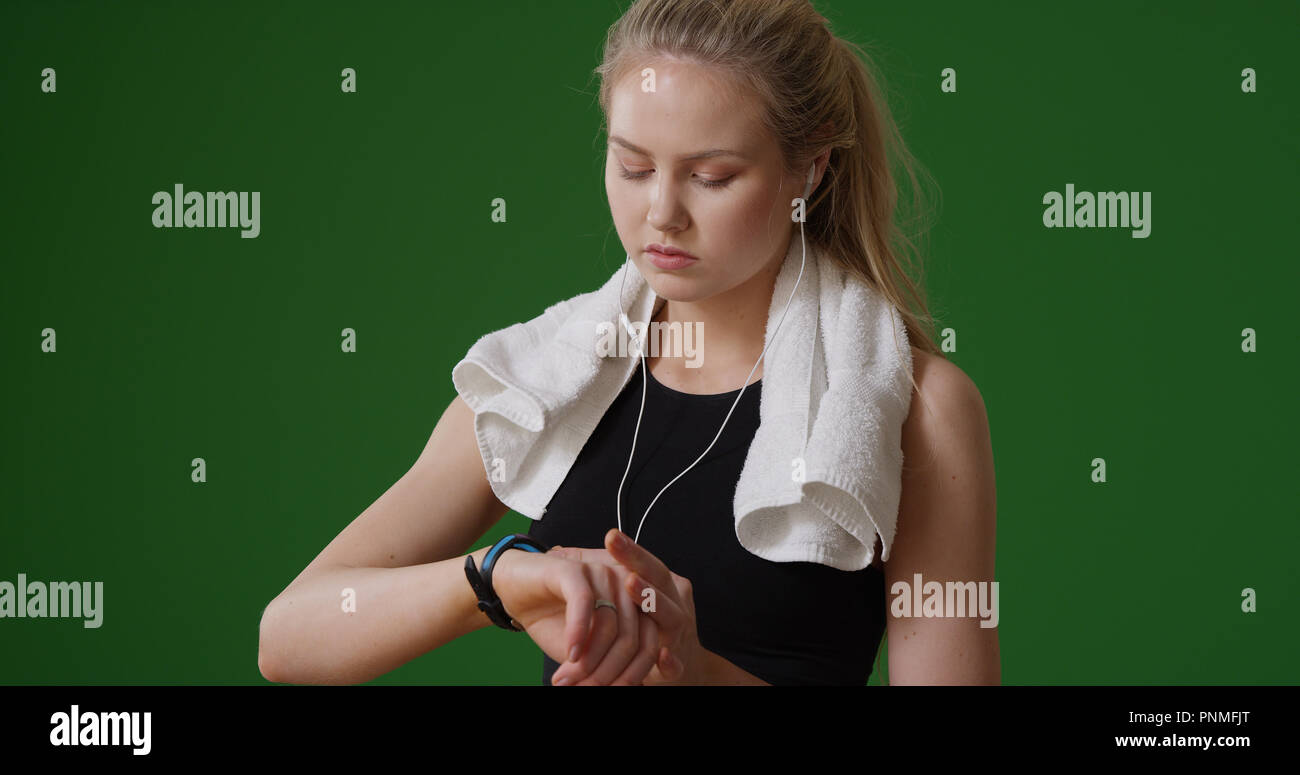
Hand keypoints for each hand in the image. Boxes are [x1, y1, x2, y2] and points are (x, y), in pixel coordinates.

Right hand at [490, 545, 660, 684]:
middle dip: (606, 674)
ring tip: (565, 680)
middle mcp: (626, 587)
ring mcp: (601, 574)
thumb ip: (607, 667)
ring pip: (609, 625)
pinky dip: (577, 633)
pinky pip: (584, 602)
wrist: (515, 593)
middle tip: (582, 689)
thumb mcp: (585, 653)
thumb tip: (633, 688)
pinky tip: (570, 654)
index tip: (605, 692)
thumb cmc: (554, 623)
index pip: (649, 647)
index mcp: (636, 607)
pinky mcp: (574, 568)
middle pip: (630, 639)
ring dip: (588, 661)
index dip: (630, 677)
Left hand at [549, 529, 706, 685]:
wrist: (670, 667)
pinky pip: (675, 664)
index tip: (611, 537)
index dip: (631, 551)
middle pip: (660, 582)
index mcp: (661, 585)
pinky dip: (670, 662)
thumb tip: (558, 554)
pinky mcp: (676, 667)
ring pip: (672, 617)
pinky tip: (664, 656)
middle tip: (622, 570)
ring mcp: (678, 635)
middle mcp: (674, 604)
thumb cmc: (643, 628)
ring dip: (655, 606)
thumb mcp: (625, 600)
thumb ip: (600, 577)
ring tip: (634, 592)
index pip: (646, 563)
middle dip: (642, 570)